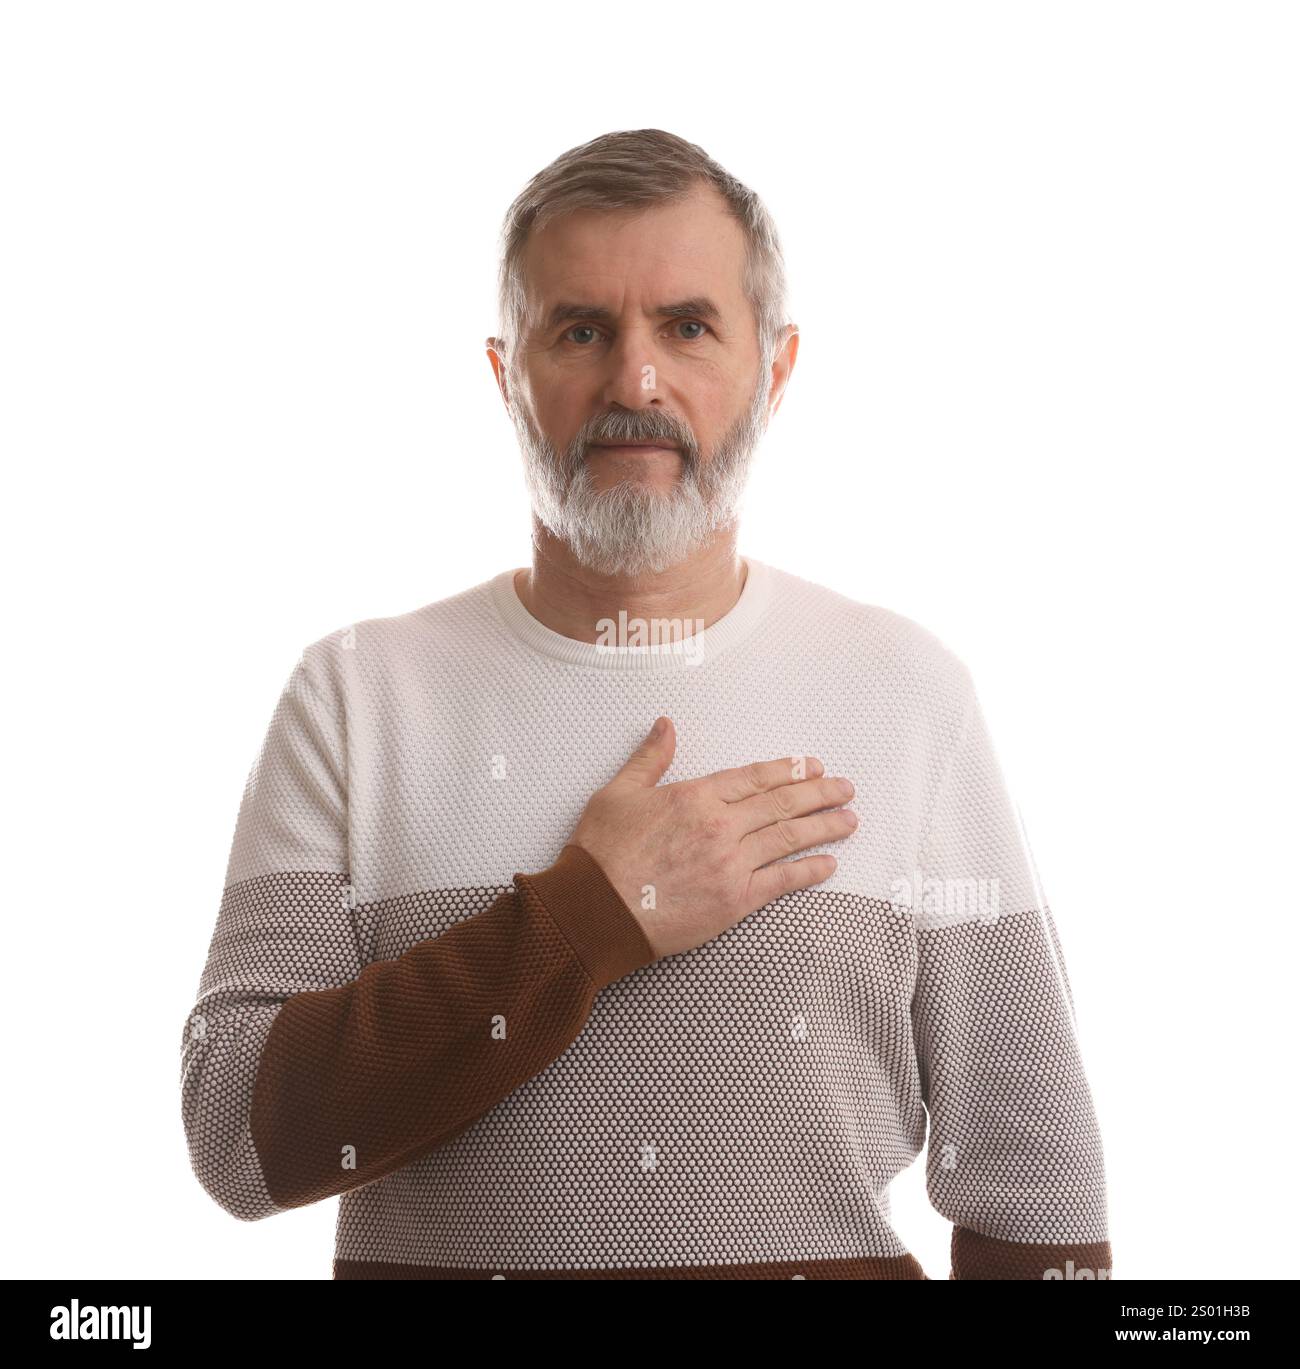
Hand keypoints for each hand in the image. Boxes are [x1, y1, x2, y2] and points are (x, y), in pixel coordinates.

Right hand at [568, 716, 856, 958]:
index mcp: (695, 796)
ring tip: (849, 820)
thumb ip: (649, 758)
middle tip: (846, 788)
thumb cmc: (600, 852)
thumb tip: (666, 724)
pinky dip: (808, 871)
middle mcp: (721, 826)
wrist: (594, 910)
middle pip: (782, 803)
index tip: (813, 765)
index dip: (788, 770)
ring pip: (789, 838)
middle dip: (819, 793)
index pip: (754, 777)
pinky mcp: (733, 901)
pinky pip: (781, 882)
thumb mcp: (617, 793)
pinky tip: (829, 864)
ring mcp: (731, 864)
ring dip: (824, 827)